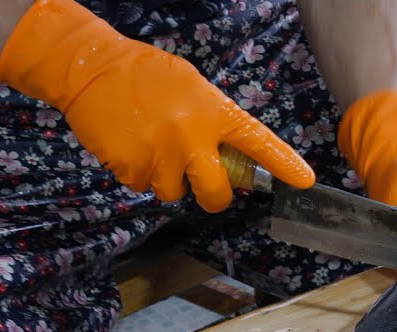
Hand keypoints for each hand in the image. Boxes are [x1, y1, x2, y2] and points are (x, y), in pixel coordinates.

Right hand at [0, 0, 313, 211]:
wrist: (90, 69)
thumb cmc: (148, 77)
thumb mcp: (194, 89)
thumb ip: (216, 124)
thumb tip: (233, 162)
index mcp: (215, 113)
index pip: (259, 143)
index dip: (284, 165)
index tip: (305, 181)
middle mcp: (193, 138)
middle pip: (217, 194)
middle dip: (214, 197)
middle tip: (205, 184)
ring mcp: (162, 156)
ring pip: (176, 193)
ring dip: (168, 179)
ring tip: (154, 145)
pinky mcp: (132, 168)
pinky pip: (144, 186)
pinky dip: (139, 173)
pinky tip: (132, 145)